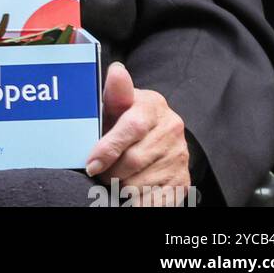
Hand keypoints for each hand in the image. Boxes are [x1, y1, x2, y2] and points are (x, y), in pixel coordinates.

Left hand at [85, 61, 190, 203]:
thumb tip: (117, 71)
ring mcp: (179, 157)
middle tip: (99, 172)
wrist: (157, 134)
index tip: (91, 164)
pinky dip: (138, 201)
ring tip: (113, 178)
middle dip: (110, 171)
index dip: (109, 148)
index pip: (132, 127)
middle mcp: (171, 130)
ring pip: (142, 183)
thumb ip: (113, 91)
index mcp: (153, 106)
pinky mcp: (182, 181)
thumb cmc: (126, 117)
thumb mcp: (117, 102)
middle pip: (134, 160)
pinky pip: (155, 200)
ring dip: (121, 186)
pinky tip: (128, 195)